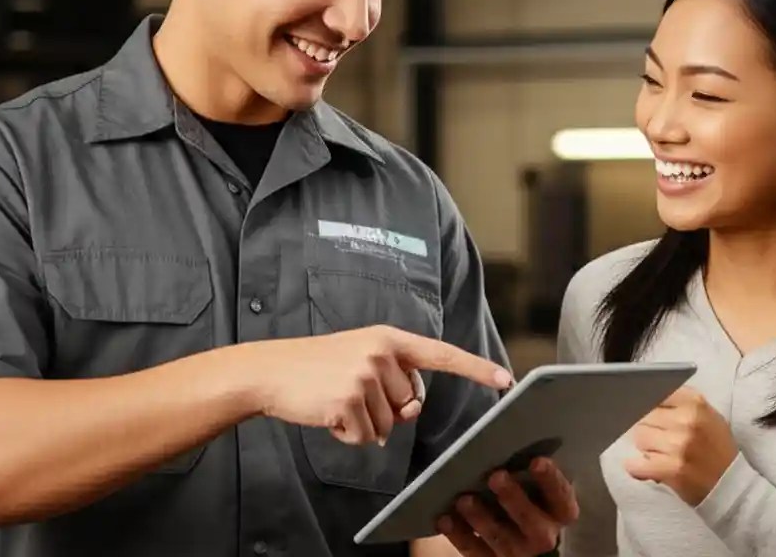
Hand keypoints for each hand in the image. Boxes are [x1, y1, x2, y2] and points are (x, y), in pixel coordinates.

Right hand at [245, 325, 512, 445]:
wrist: (270, 371)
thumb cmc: (319, 368)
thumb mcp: (362, 358)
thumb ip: (394, 379)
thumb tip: (408, 413)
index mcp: (390, 339)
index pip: (442, 355)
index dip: (475, 369)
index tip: (505, 380)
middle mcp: (382, 353)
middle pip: (410, 405)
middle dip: (385, 410)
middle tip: (350, 392)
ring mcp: (365, 375)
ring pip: (388, 425)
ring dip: (364, 423)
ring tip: (336, 400)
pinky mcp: (348, 400)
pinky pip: (367, 437)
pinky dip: (348, 435)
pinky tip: (329, 414)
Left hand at [437, 457, 578, 555]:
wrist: (509, 518)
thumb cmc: (522, 484)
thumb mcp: (531, 473)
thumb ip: (527, 455)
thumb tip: (509, 417)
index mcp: (560, 510)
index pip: (562, 497)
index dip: (552, 480)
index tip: (537, 460)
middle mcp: (544, 535)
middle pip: (534, 524)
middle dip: (514, 500)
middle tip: (496, 476)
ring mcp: (517, 552)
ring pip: (501, 539)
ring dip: (481, 518)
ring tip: (464, 498)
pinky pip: (474, 551)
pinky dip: (458, 534)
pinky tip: (444, 517)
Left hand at [623, 386, 737, 505]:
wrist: (731, 483)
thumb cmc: (716, 446)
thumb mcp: (707, 415)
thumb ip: (680, 402)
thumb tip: (646, 397)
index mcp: (695, 403)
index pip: (654, 394)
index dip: (649, 406)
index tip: (650, 414)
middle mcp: (687, 420)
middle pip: (643, 416)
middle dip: (647, 427)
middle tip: (659, 439)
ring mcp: (678, 445)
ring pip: (639, 438)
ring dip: (645, 447)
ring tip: (660, 453)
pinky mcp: (671, 469)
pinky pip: (637, 464)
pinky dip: (636, 467)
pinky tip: (643, 467)